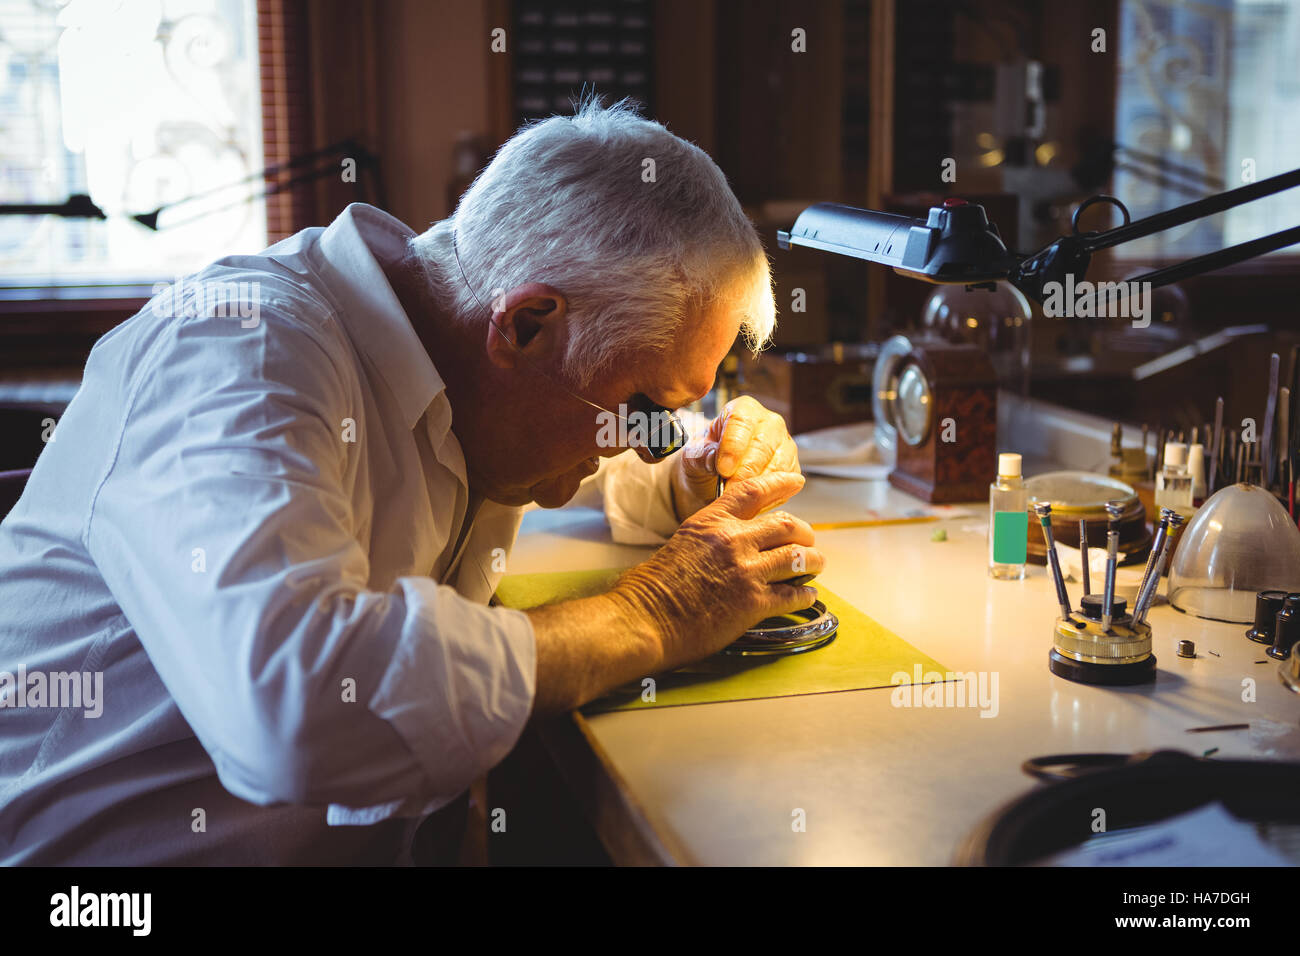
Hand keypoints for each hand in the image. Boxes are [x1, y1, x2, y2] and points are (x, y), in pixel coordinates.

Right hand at [611, 471, 824, 671]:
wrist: (645, 619)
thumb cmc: (651, 587)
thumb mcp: (682, 543)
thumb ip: (711, 537)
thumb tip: (728, 543)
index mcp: (712, 522)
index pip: (754, 491)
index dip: (780, 483)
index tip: (797, 480)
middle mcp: (733, 540)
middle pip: (787, 524)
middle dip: (804, 533)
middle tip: (808, 542)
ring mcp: (746, 571)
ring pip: (799, 558)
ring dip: (813, 562)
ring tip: (816, 567)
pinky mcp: (753, 604)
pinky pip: (793, 595)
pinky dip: (805, 595)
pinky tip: (807, 596)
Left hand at [670, 396, 799, 519]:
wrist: (713, 479)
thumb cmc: (705, 460)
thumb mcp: (693, 456)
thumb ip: (700, 455)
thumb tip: (713, 458)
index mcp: (743, 410)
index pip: (741, 421)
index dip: (733, 446)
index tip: (723, 469)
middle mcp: (769, 423)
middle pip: (763, 445)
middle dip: (745, 471)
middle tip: (729, 490)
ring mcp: (784, 445)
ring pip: (779, 464)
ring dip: (758, 485)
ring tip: (738, 500)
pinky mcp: (792, 469)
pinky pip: (787, 483)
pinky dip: (770, 495)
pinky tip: (753, 503)